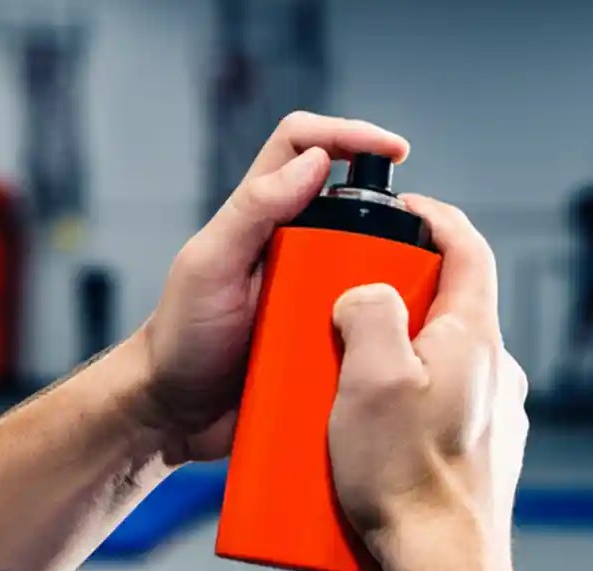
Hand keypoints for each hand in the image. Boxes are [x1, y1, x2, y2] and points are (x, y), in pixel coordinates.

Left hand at [139, 111, 409, 461]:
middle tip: (418, 241)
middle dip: (388, 215)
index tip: (395, 151)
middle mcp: (289, 246)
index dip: (348, 134)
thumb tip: (315, 162)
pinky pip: (362, 319)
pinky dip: (382, 323)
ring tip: (414, 295)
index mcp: (260, 215)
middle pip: (352, 205)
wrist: (175, 414)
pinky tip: (398, 337)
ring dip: (389, 275)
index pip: (303, 146)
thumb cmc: (181, 337)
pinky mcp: (318, 335)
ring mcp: (306, 291)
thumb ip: (254, 210)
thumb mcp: (211, 266)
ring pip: (366, 265)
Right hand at [327, 195, 528, 561]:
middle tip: (353, 308)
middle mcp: (496, 369)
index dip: (437, 216)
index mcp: (475, 337)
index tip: (406, 207)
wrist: (444, 564)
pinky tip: (373, 433)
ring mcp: (498, 413)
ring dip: (402, 356)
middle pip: (451, 304)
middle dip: (401, 295)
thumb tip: (367, 293)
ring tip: (350, 381)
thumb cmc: (406, 476)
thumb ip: (369, 312)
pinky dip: (412, 401)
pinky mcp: (486, 452)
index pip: (469, 247)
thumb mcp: (370, 377)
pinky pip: (444, 406)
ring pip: (444, 359)